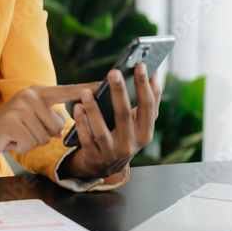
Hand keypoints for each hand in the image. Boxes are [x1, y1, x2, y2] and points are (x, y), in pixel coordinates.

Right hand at [0, 82, 97, 165]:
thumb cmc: (9, 130)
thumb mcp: (31, 120)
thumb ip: (49, 119)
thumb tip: (63, 126)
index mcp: (38, 93)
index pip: (68, 91)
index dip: (87, 90)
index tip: (106, 85)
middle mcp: (30, 95)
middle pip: (57, 124)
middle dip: (43, 135)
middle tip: (24, 131)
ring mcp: (20, 107)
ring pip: (44, 136)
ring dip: (31, 141)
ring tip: (17, 135)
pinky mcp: (12, 121)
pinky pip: (31, 142)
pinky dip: (21, 146)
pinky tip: (10, 139)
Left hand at [62, 64, 161, 179]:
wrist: (108, 165)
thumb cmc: (126, 134)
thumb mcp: (140, 123)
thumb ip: (149, 101)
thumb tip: (154, 72)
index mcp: (145, 132)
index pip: (148, 106)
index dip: (145, 86)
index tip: (140, 65)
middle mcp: (131, 144)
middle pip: (124, 115)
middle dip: (119, 92)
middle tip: (113, 72)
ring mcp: (112, 152)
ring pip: (102, 130)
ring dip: (93, 109)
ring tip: (86, 92)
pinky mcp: (95, 156)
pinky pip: (86, 138)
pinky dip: (80, 123)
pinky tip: (77, 107)